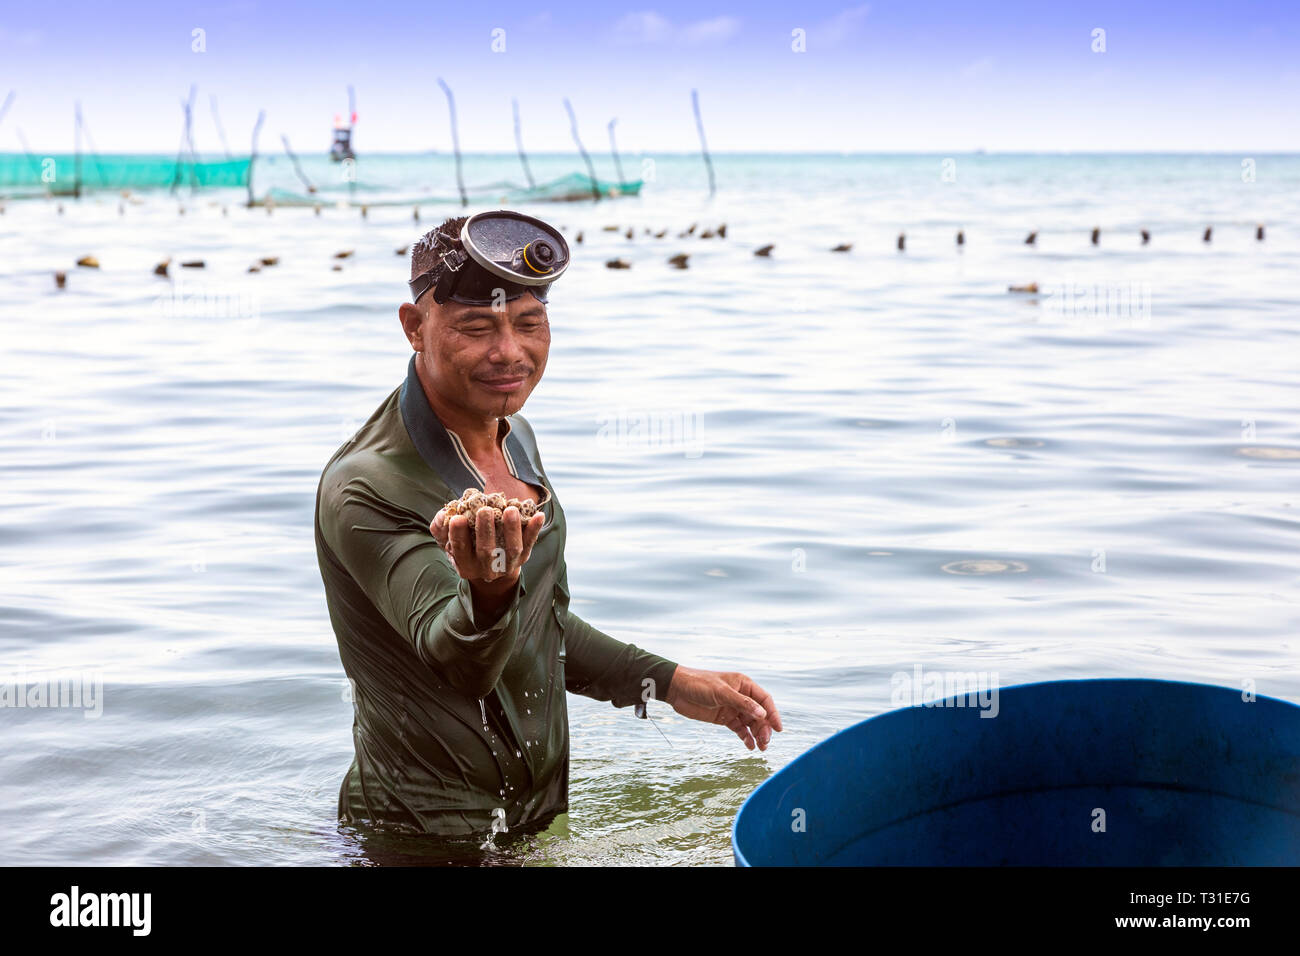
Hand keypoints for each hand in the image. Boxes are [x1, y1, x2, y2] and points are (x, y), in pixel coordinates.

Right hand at [430, 505, 544, 585]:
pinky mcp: (523, 556)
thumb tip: (443, 515)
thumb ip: (441, 527)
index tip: (457, 518)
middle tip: (484, 510)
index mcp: (465, 565)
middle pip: (486, 551)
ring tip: (510, 509)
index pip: (460, 550)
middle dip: (485, 530)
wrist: (491, 563)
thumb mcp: (448, 539)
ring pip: (511, 549)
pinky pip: (530, 542)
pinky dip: (535, 529)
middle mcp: (486, 569)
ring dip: (512, 529)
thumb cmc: (466, 545)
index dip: (458, 535)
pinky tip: (539, 515)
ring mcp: (507, 564)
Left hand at [664, 666, 783, 750]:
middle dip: (764, 728)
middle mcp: (741, 696)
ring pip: (751, 723)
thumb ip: (742, 703)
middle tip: (766, 742)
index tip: (778, 728)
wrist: (677, 690)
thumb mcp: (721, 692)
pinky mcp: (724, 718)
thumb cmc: (699, 684)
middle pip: (759, 714)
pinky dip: (746, 737)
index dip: (773, 714)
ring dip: (757, 735)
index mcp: (744, 685)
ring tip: (761, 747)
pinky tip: (750, 746)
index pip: (764, 700)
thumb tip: (762, 714)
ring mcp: (733, 708)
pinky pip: (739, 729)